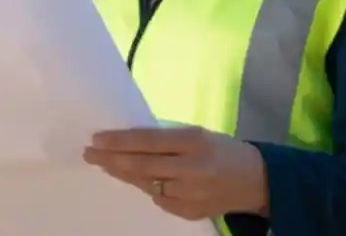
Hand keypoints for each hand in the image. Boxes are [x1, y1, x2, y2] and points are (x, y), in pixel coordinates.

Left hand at [82, 124, 268, 220]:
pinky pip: (158, 199)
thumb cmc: (222, 149)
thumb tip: (129, 138)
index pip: (147, 141)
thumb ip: (167, 137)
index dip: (119, 141)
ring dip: (123, 174)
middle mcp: (190, 169)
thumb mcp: (197, 133)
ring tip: (106, 164)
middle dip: (110, 160)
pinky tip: (138, 178)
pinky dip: (146, 187)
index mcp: (193, 142)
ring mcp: (190, 195)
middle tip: (89, 154)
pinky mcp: (189, 212)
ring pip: (146, 185)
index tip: (96, 139)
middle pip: (141, 166)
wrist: (256, 181)